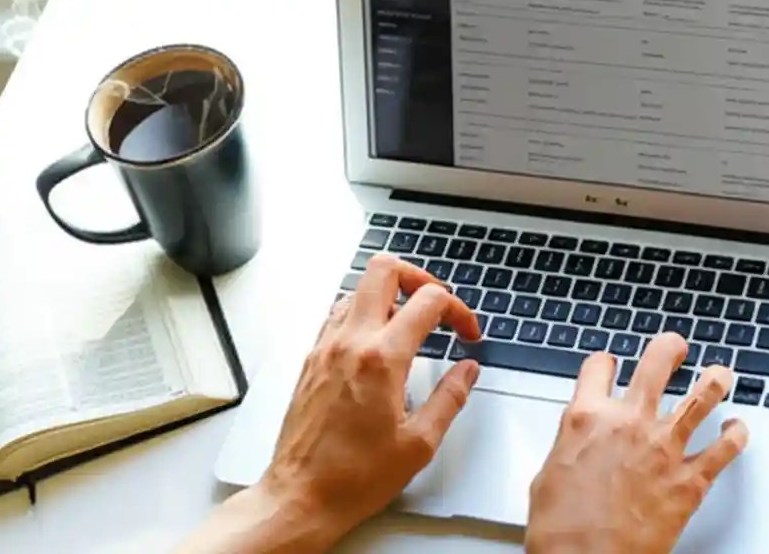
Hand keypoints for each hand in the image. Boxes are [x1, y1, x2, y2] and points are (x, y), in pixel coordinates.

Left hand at [177, 254, 480, 553]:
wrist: (301, 497)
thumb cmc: (354, 477)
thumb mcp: (420, 442)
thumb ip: (450, 398)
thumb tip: (467, 371)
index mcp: (381, 359)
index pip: (428, 302)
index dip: (459, 311)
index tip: (467, 334)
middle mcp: (349, 343)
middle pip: (384, 270)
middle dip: (419, 278)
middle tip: (436, 304)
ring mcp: (324, 348)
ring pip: (358, 289)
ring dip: (389, 296)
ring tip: (410, 326)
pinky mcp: (310, 361)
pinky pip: (337, 316)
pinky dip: (363, 315)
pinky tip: (377, 343)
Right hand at [526, 332, 749, 553]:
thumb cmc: (561, 529)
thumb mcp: (549, 473)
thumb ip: (572, 446)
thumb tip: (580, 443)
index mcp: (588, 417)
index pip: (600, 367)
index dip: (606, 363)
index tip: (611, 366)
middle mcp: (630, 423)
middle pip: (658, 363)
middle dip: (670, 349)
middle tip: (676, 347)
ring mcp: (665, 448)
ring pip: (703, 396)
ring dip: (715, 380)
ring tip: (720, 375)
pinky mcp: (690, 480)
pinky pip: (725, 449)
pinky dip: (736, 435)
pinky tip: (738, 429)